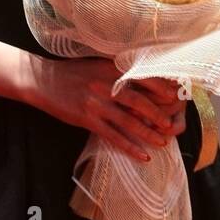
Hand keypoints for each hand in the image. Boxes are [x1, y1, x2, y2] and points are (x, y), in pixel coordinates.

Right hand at [26, 57, 187, 162]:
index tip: (176, 97)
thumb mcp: (97, 63)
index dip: (161, 88)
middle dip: (159, 114)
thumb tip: (143, 77)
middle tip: (173, 125)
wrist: (43, 80)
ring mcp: (96, 103)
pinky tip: (142, 156)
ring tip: (163, 142)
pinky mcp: (87, 119)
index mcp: (111, 68)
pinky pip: (112, 136)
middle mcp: (106, 85)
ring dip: (148, 133)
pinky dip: (129, 147)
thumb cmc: (73, 72)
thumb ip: (118, 69)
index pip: (142, 77)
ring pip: (128, 121)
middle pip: (139, 101)